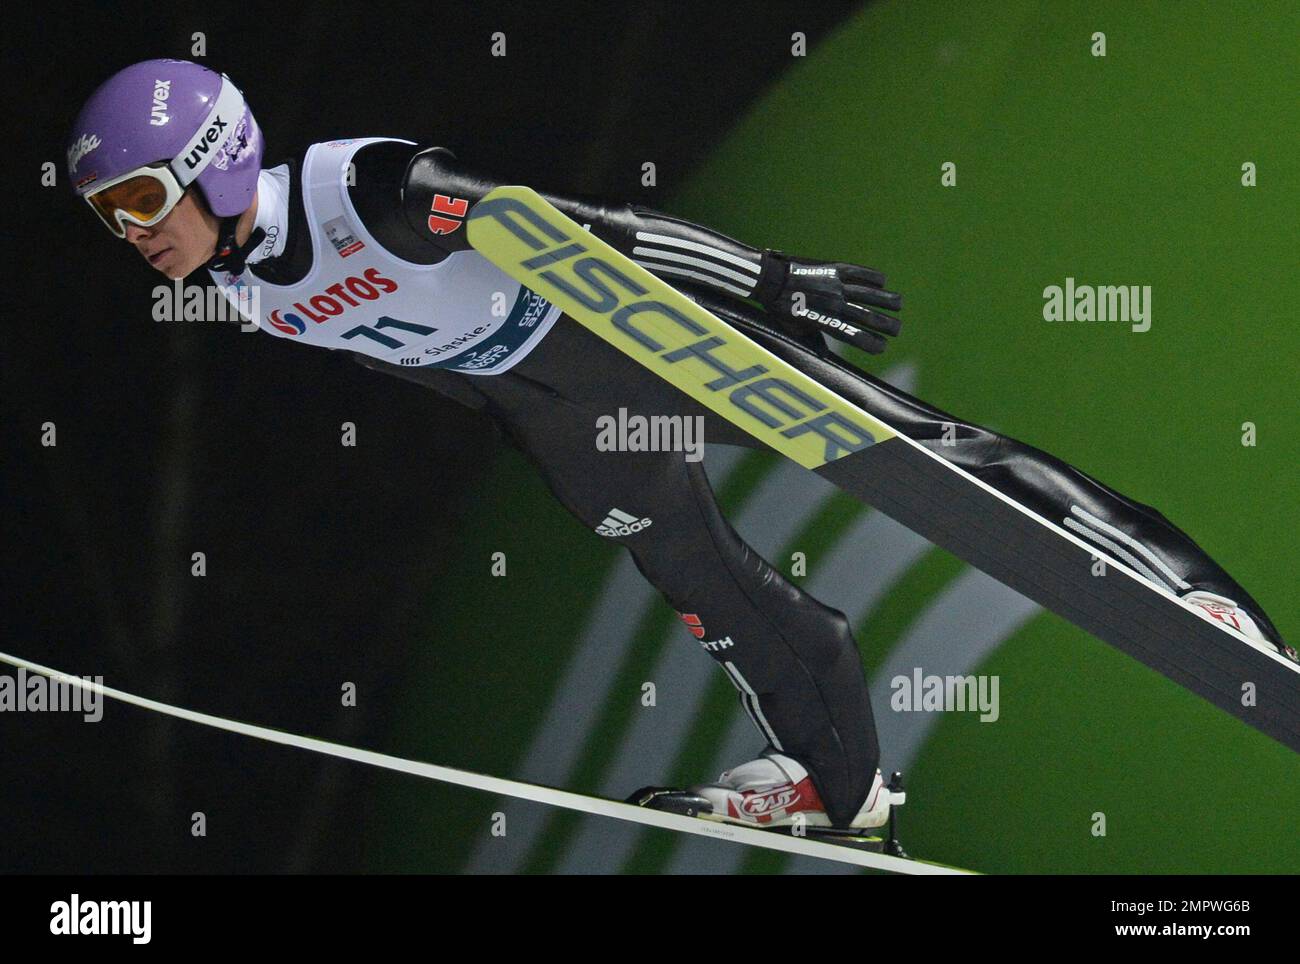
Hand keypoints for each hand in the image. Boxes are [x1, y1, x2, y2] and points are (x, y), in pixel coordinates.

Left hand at [756, 250, 902, 354]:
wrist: (769, 280)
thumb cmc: (779, 309)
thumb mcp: (795, 331)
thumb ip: (813, 340)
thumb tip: (825, 355)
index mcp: (826, 322)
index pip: (856, 336)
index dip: (872, 343)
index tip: (883, 347)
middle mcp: (835, 304)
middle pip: (869, 316)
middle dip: (887, 324)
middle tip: (898, 329)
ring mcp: (836, 284)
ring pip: (870, 293)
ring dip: (887, 300)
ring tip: (899, 304)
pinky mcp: (834, 268)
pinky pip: (859, 272)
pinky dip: (873, 276)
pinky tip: (882, 281)